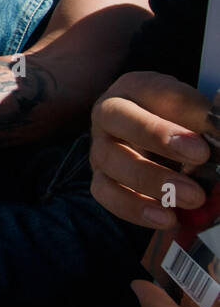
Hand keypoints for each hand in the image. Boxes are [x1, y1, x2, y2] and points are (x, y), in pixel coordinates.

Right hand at [89, 71, 213, 228]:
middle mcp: (109, 114)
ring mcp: (100, 146)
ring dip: (151, 180)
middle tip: (200, 157)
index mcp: (137, 88)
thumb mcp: (196, 113)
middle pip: (120, 120)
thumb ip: (207, 119)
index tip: (204, 142)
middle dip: (158, 138)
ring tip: (192, 198)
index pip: (156, 93)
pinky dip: (134, 208)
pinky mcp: (100, 178)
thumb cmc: (180, 123)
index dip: (184, 112)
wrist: (159, 142)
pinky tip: (167, 218)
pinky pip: (106, 193)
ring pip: (110, 160)